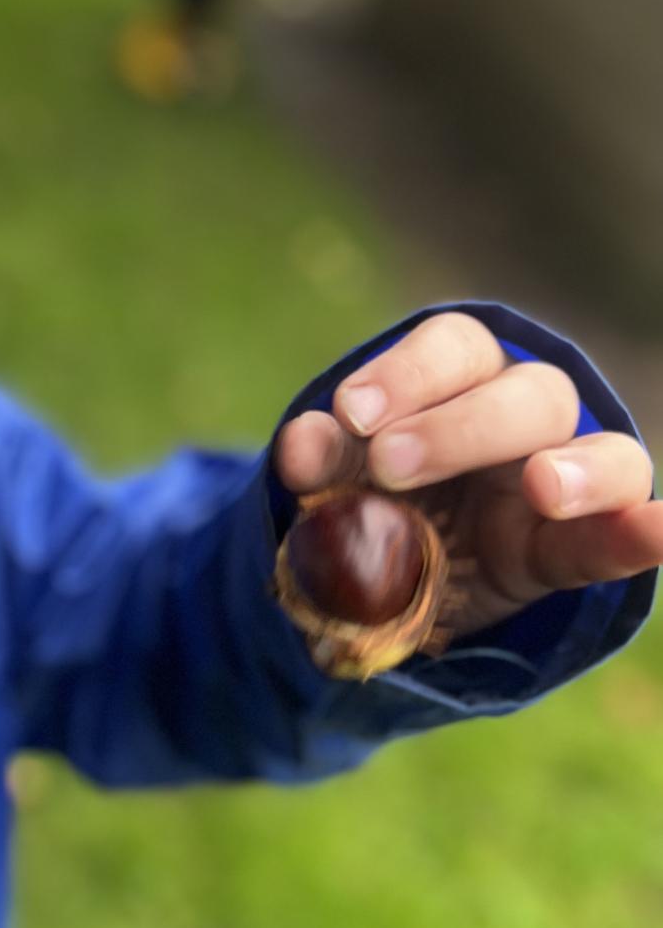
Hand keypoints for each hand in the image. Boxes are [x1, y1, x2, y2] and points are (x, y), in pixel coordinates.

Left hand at [273, 312, 662, 640]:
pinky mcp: (576, 550)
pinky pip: (622, 533)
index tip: (352, 413)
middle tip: (391, 463)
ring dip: (577, 468)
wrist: (394, 578)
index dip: (409, 372)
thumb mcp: (338, 480)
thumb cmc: (372, 500)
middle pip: (525, 394)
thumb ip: (324, 461)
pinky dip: (644, 531)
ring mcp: (564, 481)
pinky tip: (658, 532)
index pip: (455, 349)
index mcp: (461, 384)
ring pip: (602, 451)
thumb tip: (300, 443)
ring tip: (543, 489)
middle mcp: (525, 418)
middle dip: (458, 427)